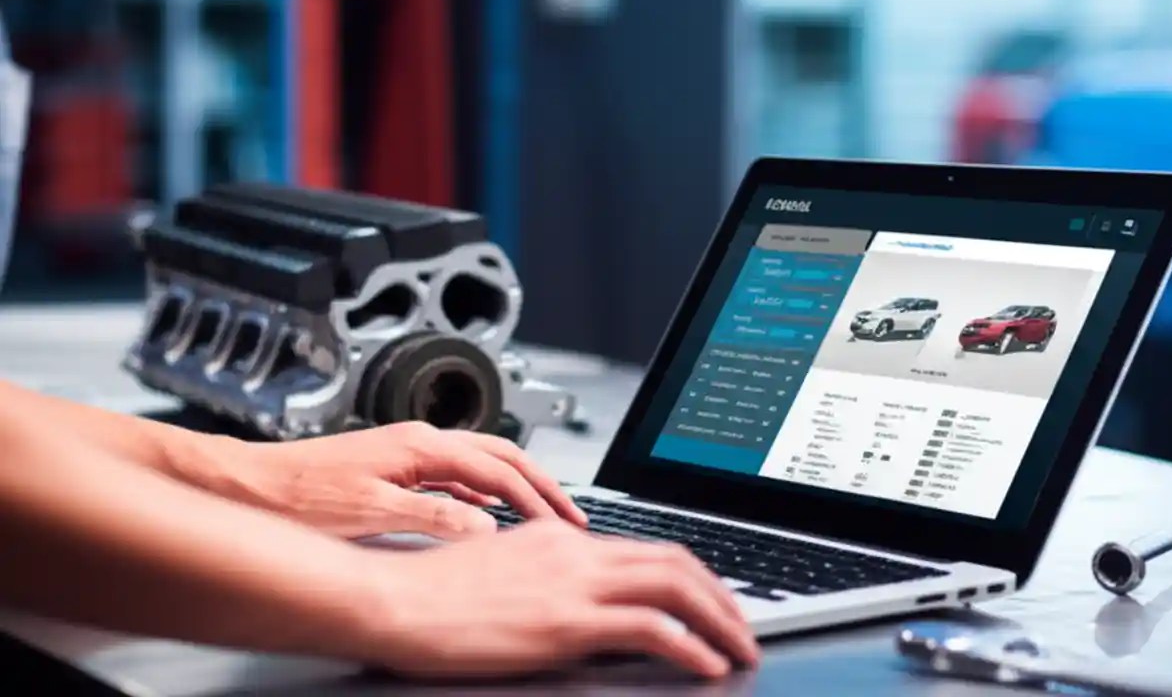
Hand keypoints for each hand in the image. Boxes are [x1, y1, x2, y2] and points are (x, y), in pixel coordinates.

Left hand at [199, 422, 586, 538]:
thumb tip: (488, 528)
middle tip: (572, 513)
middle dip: (541, 484)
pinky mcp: (397, 468)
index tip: (562, 523)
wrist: (248, 485)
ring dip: (516, 488)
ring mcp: (409, 452)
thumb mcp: (372, 512)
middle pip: (501, 456)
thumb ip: (435, 518)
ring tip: (542, 514)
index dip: (536, 498)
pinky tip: (488, 514)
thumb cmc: (297, 494)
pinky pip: (458, 477)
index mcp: (421, 446)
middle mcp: (420, 441)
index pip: (499, 470)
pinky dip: (486, 494)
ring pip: (482, 464)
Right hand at [356, 520, 759, 678]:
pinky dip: (691, 645)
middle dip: (721, 595)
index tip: (713, 601)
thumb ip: (545, 583)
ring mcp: (574, 585)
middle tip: (744, 627)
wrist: (391, 599)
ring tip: (742, 648)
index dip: (692, 575)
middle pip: (675, 560)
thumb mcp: (499, 576)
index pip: (648, 548)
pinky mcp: (566, 622)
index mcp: (561, 542)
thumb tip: (577, 607)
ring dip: (721, 620)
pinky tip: (708, 665)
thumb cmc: (429, 594)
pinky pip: (650, 627)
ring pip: (676, 586)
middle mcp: (576, 553)